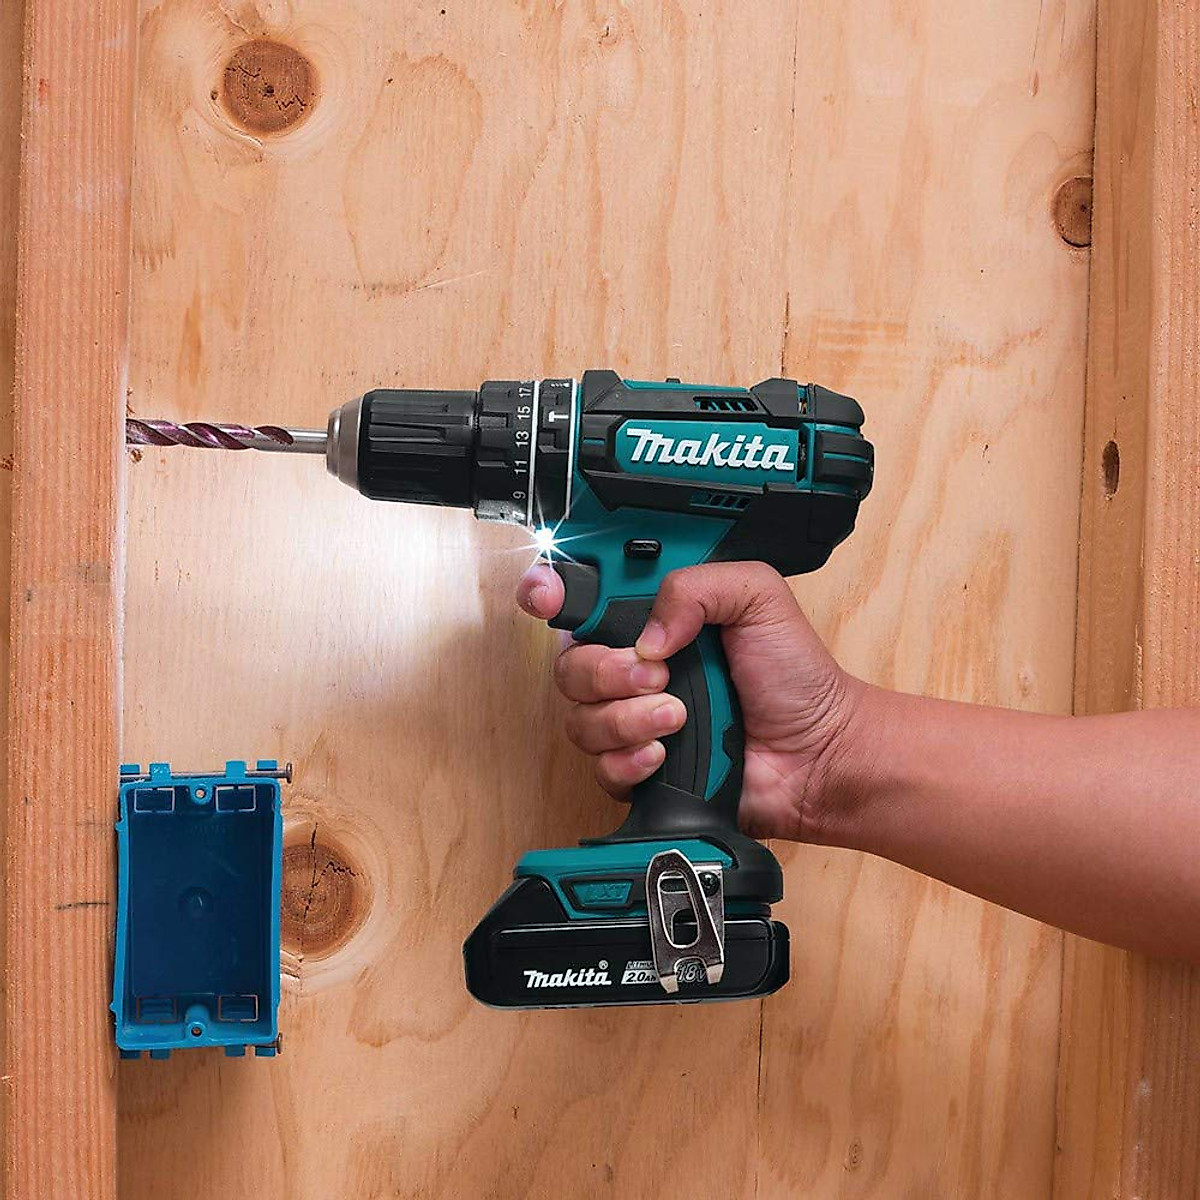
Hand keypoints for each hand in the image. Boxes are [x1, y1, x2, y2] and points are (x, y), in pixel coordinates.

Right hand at [516, 561, 867, 840]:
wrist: (817, 754)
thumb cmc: (795, 677)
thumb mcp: (758, 597)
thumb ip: (697, 586)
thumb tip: (645, 634)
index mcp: (654, 618)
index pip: (581, 597)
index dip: (550, 593)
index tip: (547, 596)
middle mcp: (635, 668)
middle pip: (570, 664)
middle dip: (606, 672)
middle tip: (658, 675)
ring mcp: (633, 719)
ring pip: (580, 719)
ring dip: (626, 718)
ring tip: (677, 718)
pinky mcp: (639, 769)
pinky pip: (600, 766)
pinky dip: (628, 760)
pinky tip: (663, 757)